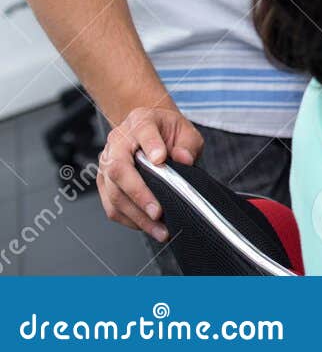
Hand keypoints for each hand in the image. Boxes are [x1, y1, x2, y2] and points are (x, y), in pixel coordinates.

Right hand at [97, 105, 203, 239]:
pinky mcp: (104, 182)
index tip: (160, 159)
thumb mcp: (185, 129)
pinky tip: (147, 226)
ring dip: (136, 215)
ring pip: (113, 193)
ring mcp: (106, 163)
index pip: (144, 131)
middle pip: (119, 169)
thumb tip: (184, 159)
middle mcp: (117, 142)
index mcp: (140, 122)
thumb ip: (187, 143)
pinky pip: (111, 206)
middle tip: (158, 212)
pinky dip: (129, 219)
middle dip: (139, 194)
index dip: (151, 145)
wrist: (149, 129)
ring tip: (158, 229)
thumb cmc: (167, 130)